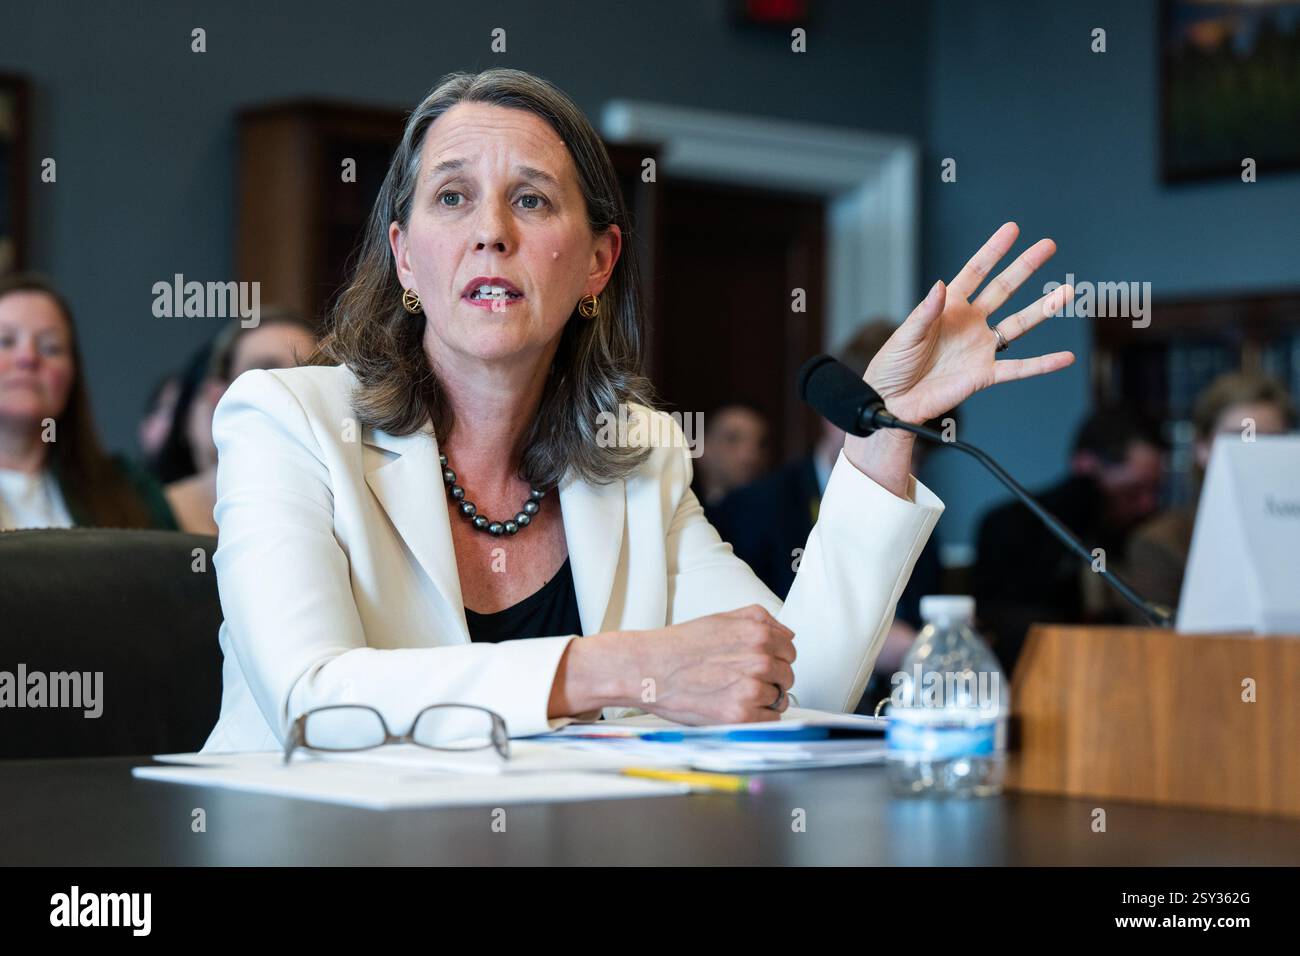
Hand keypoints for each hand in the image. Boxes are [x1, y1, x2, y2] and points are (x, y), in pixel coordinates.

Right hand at [626, 605, 795, 724]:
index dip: (776, 657)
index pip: (790, 649)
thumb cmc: (679, 646)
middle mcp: (758, 660)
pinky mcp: (740, 715)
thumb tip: (786, 633)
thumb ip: (759, 620)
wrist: (649, 669)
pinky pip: (770, 719)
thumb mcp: (722, 618)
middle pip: (787, 675)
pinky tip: (737, 706)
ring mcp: (750, 689)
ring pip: (780, 698)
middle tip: (745, 679)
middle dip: (771, 678)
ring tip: (738, 693)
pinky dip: (758, 717)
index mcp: (757, 634)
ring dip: (765, 698)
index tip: (762, 663)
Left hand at [864, 221, 1075, 425]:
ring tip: (1067, 293)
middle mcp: (969, 324)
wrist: (892, 400)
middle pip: (1003, 289)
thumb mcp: (905, 334)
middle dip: (1025, 268)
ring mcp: (979, 348)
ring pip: (1018, 324)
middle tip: (1047, 246)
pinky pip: (1018, 369)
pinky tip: (1064, 358)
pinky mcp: (984, 375)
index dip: (993, 251)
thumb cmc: (892, 365)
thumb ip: (925, 312)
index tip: (1012, 230)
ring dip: (1043, 309)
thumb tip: (939, 286)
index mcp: (948, 308)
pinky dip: (1042, 365)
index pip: (975, 272)